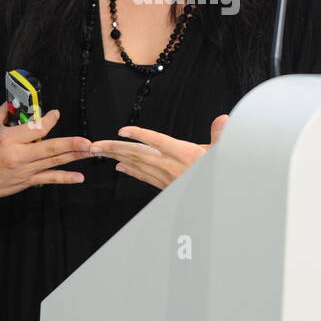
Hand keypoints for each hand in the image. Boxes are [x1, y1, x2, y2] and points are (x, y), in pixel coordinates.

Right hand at [0, 103, 91, 204]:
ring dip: (74, 156)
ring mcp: (24, 170)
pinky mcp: (27, 181)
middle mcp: (18, 156)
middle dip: (71, 144)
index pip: (34, 128)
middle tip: (88, 142)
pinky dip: (65, 178)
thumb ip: (3, 112)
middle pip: (49, 148)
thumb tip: (16, 99)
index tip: (55, 114)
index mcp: (7, 139)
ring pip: (54, 161)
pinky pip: (49, 179)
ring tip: (91, 151)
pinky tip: (79, 177)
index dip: (49, 119)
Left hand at [88, 114, 228, 189]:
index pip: (158, 142)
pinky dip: (130, 170)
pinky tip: (120, 166)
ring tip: (101, 152)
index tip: (123, 131)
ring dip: (117, 157)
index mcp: (186, 155)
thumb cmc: (217, 175)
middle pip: (139, 154)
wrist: (216, 201)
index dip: (140, 135)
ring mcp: (166, 177)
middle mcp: (172, 166)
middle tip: (96, 145)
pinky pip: (143, 177)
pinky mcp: (165, 185)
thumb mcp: (224, 153)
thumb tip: (222, 120)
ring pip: (137, 165)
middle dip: (115, 149)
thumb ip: (221, 135)